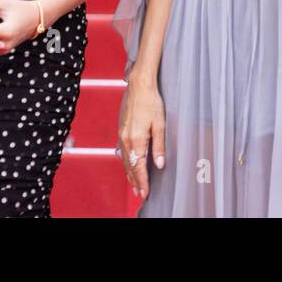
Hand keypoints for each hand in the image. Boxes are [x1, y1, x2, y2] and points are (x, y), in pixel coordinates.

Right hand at [119, 78, 165, 199]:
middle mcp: (126, 140)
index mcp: (136, 140)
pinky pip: (123, 152)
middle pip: (131, 166)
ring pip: (125, 160)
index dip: (143, 181)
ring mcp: (122, 135)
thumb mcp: (160, 125)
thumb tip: (159, 165)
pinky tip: (129, 166)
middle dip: (136, 181)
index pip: (139, 167)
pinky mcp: (121, 131)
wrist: (139, 86)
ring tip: (135, 185)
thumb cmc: (152, 103)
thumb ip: (159, 146)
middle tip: (140, 194)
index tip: (145, 193)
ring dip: (130, 174)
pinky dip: (127, 163)